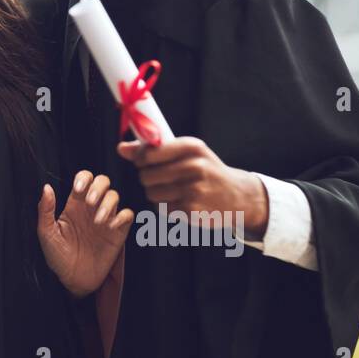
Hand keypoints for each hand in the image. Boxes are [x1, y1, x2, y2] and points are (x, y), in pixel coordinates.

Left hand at [37, 170, 133, 297]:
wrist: (72, 280)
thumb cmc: (57, 257)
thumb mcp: (47, 233)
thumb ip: (45, 210)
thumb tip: (47, 187)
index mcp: (75, 204)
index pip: (84, 179)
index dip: (84, 178)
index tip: (78, 189)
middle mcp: (91, 208)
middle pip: (103, 182)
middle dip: (98, 187)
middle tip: (90, 203)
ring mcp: (106, 219)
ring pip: (115, 196)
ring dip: (108, 204)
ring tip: (97, 221)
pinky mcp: (118, 233)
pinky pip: (127, 215)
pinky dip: (122, 216)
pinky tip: (111, 226)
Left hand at [118, 137, 267, 237]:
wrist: (238, 196)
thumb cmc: (206, 170)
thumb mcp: (187, 152)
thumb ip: (153, 149)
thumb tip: (120, 148)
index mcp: (192, 147)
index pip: (149, 153)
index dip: (140, 158)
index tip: (143, 161)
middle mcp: (194, 166)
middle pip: (146, 174)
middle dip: (147, 177)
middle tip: (160, 177)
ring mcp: (194, 190)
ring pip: (151, 192)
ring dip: (156, 192)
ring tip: (172, 189)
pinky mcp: (192, 210)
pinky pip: (163, 208)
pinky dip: (168, 205)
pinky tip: (183, 201)